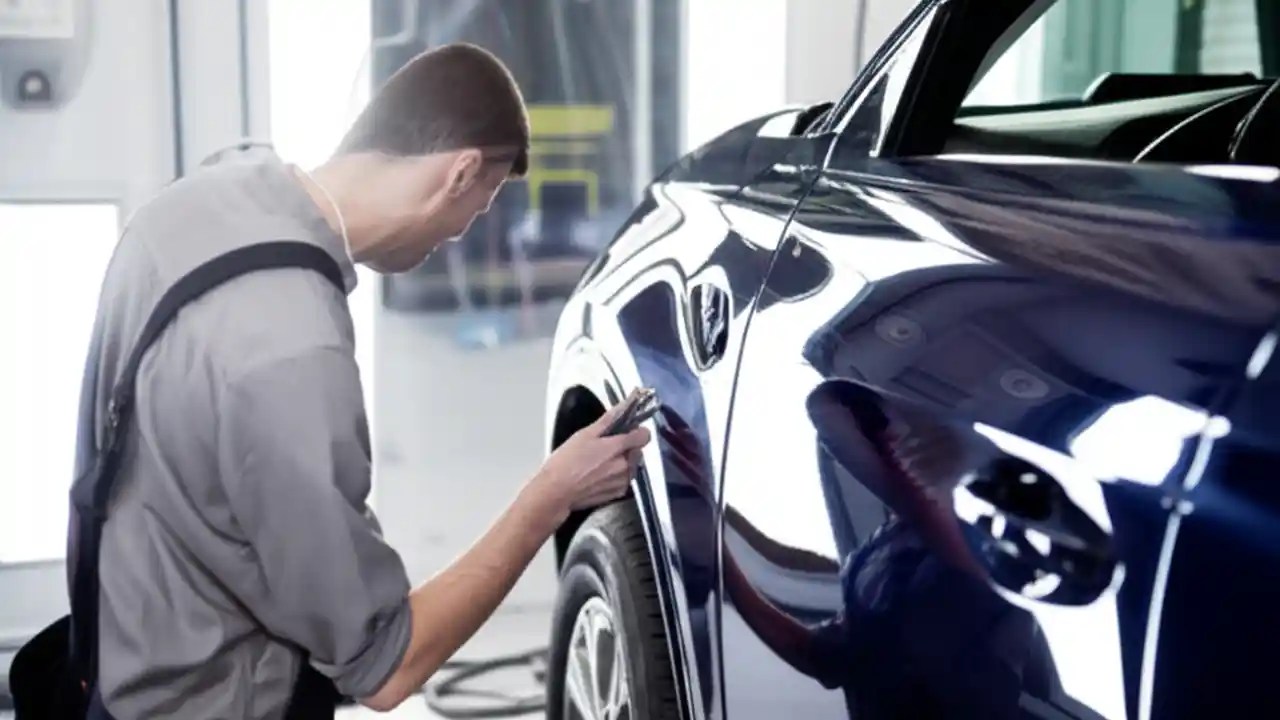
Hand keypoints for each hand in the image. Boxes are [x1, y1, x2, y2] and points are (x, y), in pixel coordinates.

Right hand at [529, 403, 652, 522]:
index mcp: (618, 448)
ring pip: (631, 466)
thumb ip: (609, 420)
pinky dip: (616, 476)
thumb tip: (624, 407)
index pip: (644, 435)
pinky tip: (599, 475)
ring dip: (622, 462)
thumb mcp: (585, 434)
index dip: (636, 431)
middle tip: (606, 447)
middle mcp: (625, 466)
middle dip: (626, 447)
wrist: (556, 492)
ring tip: (599, 463)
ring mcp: (622, 481)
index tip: (626, 431)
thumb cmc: (567, 462)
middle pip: (637, 451)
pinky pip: (624, 480)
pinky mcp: (617, 494)